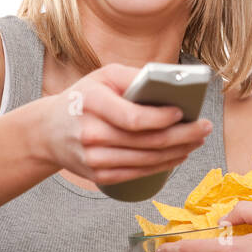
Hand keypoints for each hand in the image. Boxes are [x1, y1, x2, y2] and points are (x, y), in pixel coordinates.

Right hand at [34, 63, 212, 185]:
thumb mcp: (103, 77)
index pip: (132, 118)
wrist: (47, 131)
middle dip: (182, 135)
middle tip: (205, 128)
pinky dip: (163, 166)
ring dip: (178, 152)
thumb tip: (172, 82)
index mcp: (91, 103)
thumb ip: (134, 77)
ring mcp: (93, 159)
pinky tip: (180, 155)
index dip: (161, 119)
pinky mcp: (98, 175)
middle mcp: (90, 134)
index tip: (183, 113)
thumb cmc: (83, 98)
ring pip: (146, 160)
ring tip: (197, 140)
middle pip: (146, 141)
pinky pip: (138, 173)